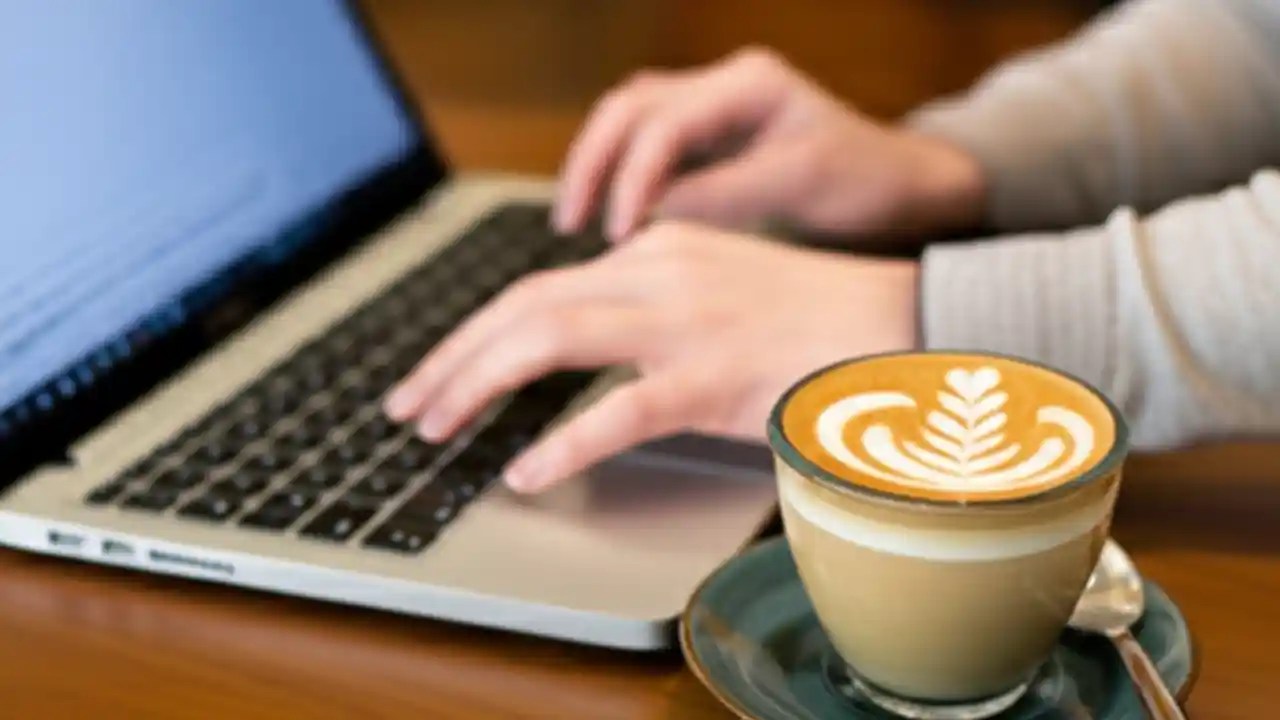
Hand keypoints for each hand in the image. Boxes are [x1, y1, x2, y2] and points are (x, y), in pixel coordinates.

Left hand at [384, 222, 918, 492]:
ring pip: (549, 340)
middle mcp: (660, 271)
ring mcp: (686, 323)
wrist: (900, 328)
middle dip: (452, 357)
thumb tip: (576, 340)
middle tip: (408, 405)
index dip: (473, 332)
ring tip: (437, 428)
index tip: (437, 370)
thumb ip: (647, 304)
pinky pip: (618, 412)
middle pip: (523, 306)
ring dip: (478, 386)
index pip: (537, 285)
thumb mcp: (716, 288)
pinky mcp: (715, 379)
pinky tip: (528, 473)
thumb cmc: (811, 322)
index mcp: (657, 249)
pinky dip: (564, 444)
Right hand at [554, 47, 983, 241]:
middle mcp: (725, 83)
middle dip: (593, 161)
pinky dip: (621, 175)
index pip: (666, 123)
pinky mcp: (710, 137)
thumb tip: (648, 214)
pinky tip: (611, 215)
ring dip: (598, 165)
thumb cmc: (864, 182)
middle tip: (573, 220)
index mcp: (751, 84)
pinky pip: (646, 144)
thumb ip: (724, 195)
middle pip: (630, 105)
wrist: (901, 186)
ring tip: (578, 219)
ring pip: (629, 119)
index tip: (620, 232)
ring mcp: (714, 106)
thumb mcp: (799, 187)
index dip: (633, 178)